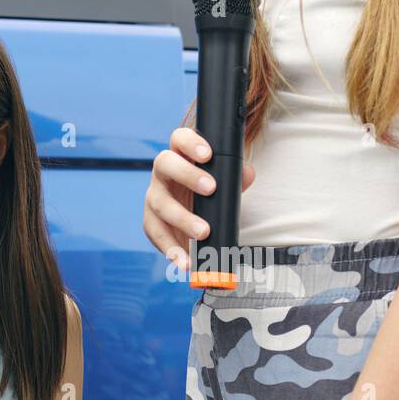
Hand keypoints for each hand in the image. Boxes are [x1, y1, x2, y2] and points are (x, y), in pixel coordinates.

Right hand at [143, 127, 255, 271]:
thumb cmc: (209, 193)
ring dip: (182, 218)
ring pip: (161, 204)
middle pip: (165, 165)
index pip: (179, 139)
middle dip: (188, 175)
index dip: (191, 143)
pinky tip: (185, 261)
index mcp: (181, 155)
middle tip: (211, 189)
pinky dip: (172, 249)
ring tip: (203, 232)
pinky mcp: (151, 223)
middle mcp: (163, 173)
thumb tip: (247, 174)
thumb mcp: (225, 183)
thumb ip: (237, 177)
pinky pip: (157, 234)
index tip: (208, 154)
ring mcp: (154, 197)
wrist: (196, 218)